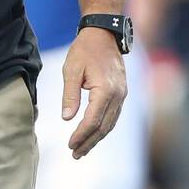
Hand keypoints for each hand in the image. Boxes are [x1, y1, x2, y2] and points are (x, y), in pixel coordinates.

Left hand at [61, 25, 127, 158]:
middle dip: (89, 142)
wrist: (104, 35)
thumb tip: (66, 118)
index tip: (70, 145)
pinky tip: (94, 134)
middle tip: (75, 154)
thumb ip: (70, 95)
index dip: (81, 135)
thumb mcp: (71, 70)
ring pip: (111, 124)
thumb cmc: (84, 50)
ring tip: (82, 150)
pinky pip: (113, 116)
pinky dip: (103, 128)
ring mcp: (122, 95)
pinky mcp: (121, 94)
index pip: (93, 120)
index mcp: (106, 90)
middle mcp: (118, 96)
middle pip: (104, 126)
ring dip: (97, 138)